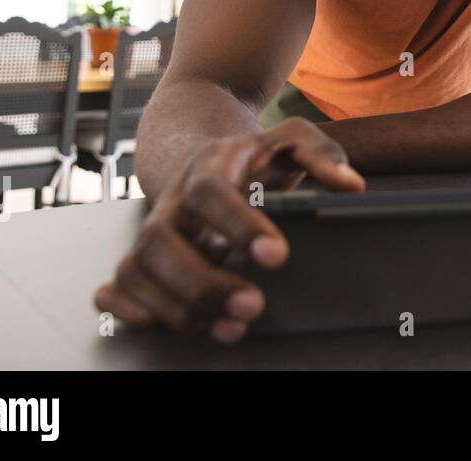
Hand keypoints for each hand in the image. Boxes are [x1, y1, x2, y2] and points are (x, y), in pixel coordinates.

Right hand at [94, 117, 364, 343]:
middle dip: (203, 282)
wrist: (205, 156)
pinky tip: (156, 324)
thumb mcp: (292, 141)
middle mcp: (173, 200)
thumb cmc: (255, 156)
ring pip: (138, 268)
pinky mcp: (144, 259)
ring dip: (177, 307)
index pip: (210, 192)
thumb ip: (321, 154)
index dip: (237, 223)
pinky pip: (121, 284)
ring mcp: (153, 230)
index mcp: (209, 166)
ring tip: (228, 330)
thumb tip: (350, 185)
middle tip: (252, 307)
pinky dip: (129, 307)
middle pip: (163, 240)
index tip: (276, 255)